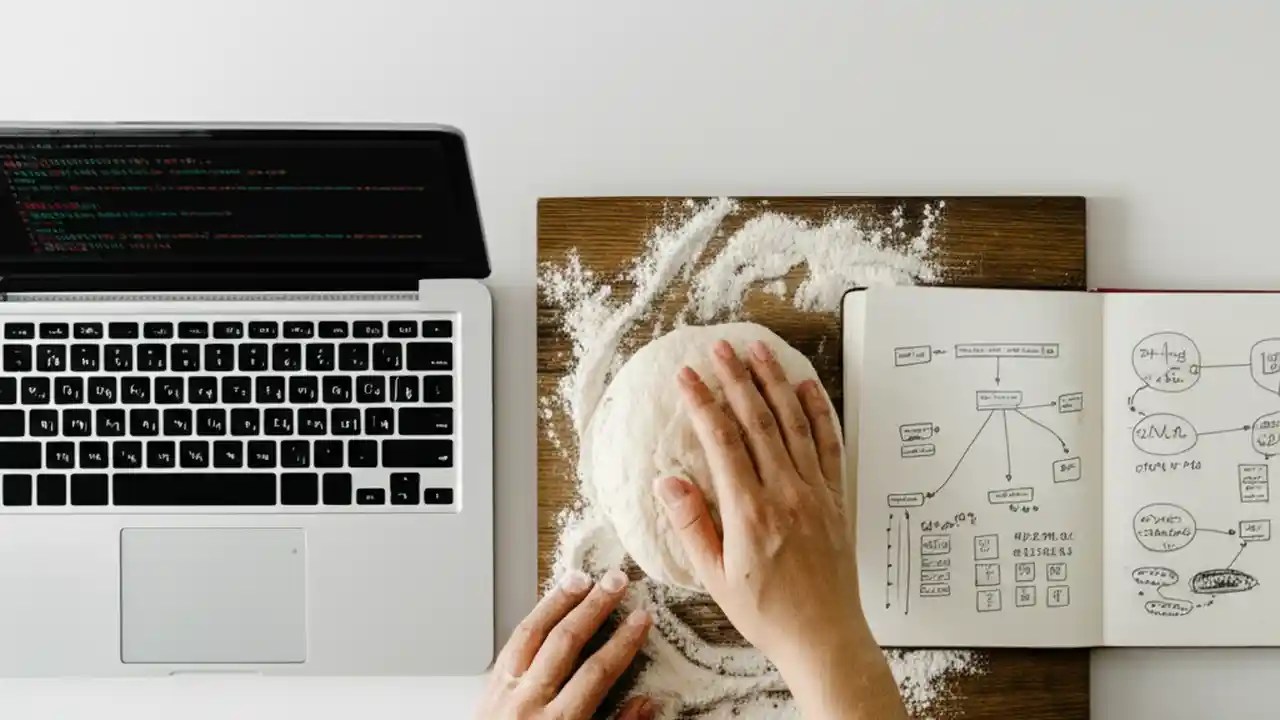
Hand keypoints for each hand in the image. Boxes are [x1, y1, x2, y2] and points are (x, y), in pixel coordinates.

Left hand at [476, 568, 656, 719]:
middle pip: (565, 642)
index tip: (642, 618)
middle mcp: (528, 704)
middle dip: (594, 607)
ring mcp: (504, 693)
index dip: (623, 642)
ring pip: (531, 634)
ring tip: (582, 579)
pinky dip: (532, 620)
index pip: (597, 673)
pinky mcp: (488, 690)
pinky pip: (511, 645)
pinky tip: (547, 606)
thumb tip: (646, 703)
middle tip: (618, 582)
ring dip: (558, 602)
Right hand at [655, 339, 904, 717]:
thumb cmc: (767, 613)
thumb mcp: (715, 577)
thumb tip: (667, 481)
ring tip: (758, 351)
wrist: (824, 637)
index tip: (686, 376)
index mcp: (750, 513)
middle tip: (718, 348)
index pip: (722, 442)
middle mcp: (785, 494)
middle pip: (757, 421)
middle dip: (735, 379)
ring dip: (774, 383)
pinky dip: (816, 412)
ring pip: (792, 424)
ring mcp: (814, 493)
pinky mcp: (834, 498)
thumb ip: (691, 525)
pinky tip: (806, 387)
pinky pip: (827, 444)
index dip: (702, 403)